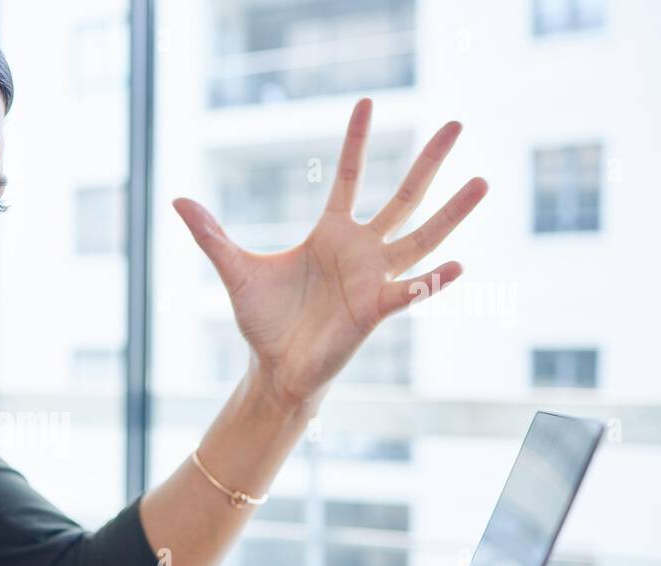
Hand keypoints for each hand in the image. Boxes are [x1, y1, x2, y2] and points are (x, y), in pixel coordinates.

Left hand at [174, 98, 487, 411]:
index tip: (367, 102)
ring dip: (452, 213)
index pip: (348, 176)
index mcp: (330, 234)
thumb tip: (177, 200)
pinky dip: (432, 281)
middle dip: (428, 162)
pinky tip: (457, 265)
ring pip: (422, 238)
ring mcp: (373, 279)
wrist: (274, 368)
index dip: (355, 141)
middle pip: (404, 197)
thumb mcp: (234, 270)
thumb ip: (211, 235)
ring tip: (482, 181)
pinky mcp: (375, 310)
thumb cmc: (263, 321)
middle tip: (457, 124)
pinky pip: (410, 291)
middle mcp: (360, 251)